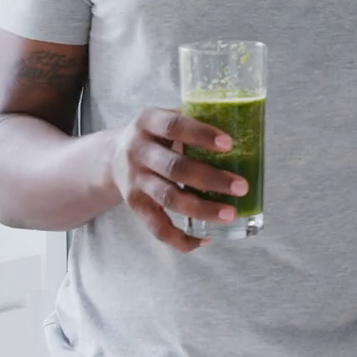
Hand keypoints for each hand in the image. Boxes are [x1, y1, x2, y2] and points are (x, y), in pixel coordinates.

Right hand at [107, 107, 248, 252]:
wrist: (112, 157)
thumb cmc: (157, 136)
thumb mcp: (167, 118)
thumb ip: (196, 121)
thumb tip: (244, 131)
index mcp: (148, 122)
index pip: (174, 126)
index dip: (201, 135)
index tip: (229, 144)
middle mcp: (138, 151)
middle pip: (175, 168)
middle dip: (211, 179)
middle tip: (241, 187)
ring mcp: (135, 181)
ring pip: (169, 199)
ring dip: (202, 209)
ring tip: (230, 214)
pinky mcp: (135, 206)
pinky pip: (157, 227)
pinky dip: (181, 238)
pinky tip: (205, 238)